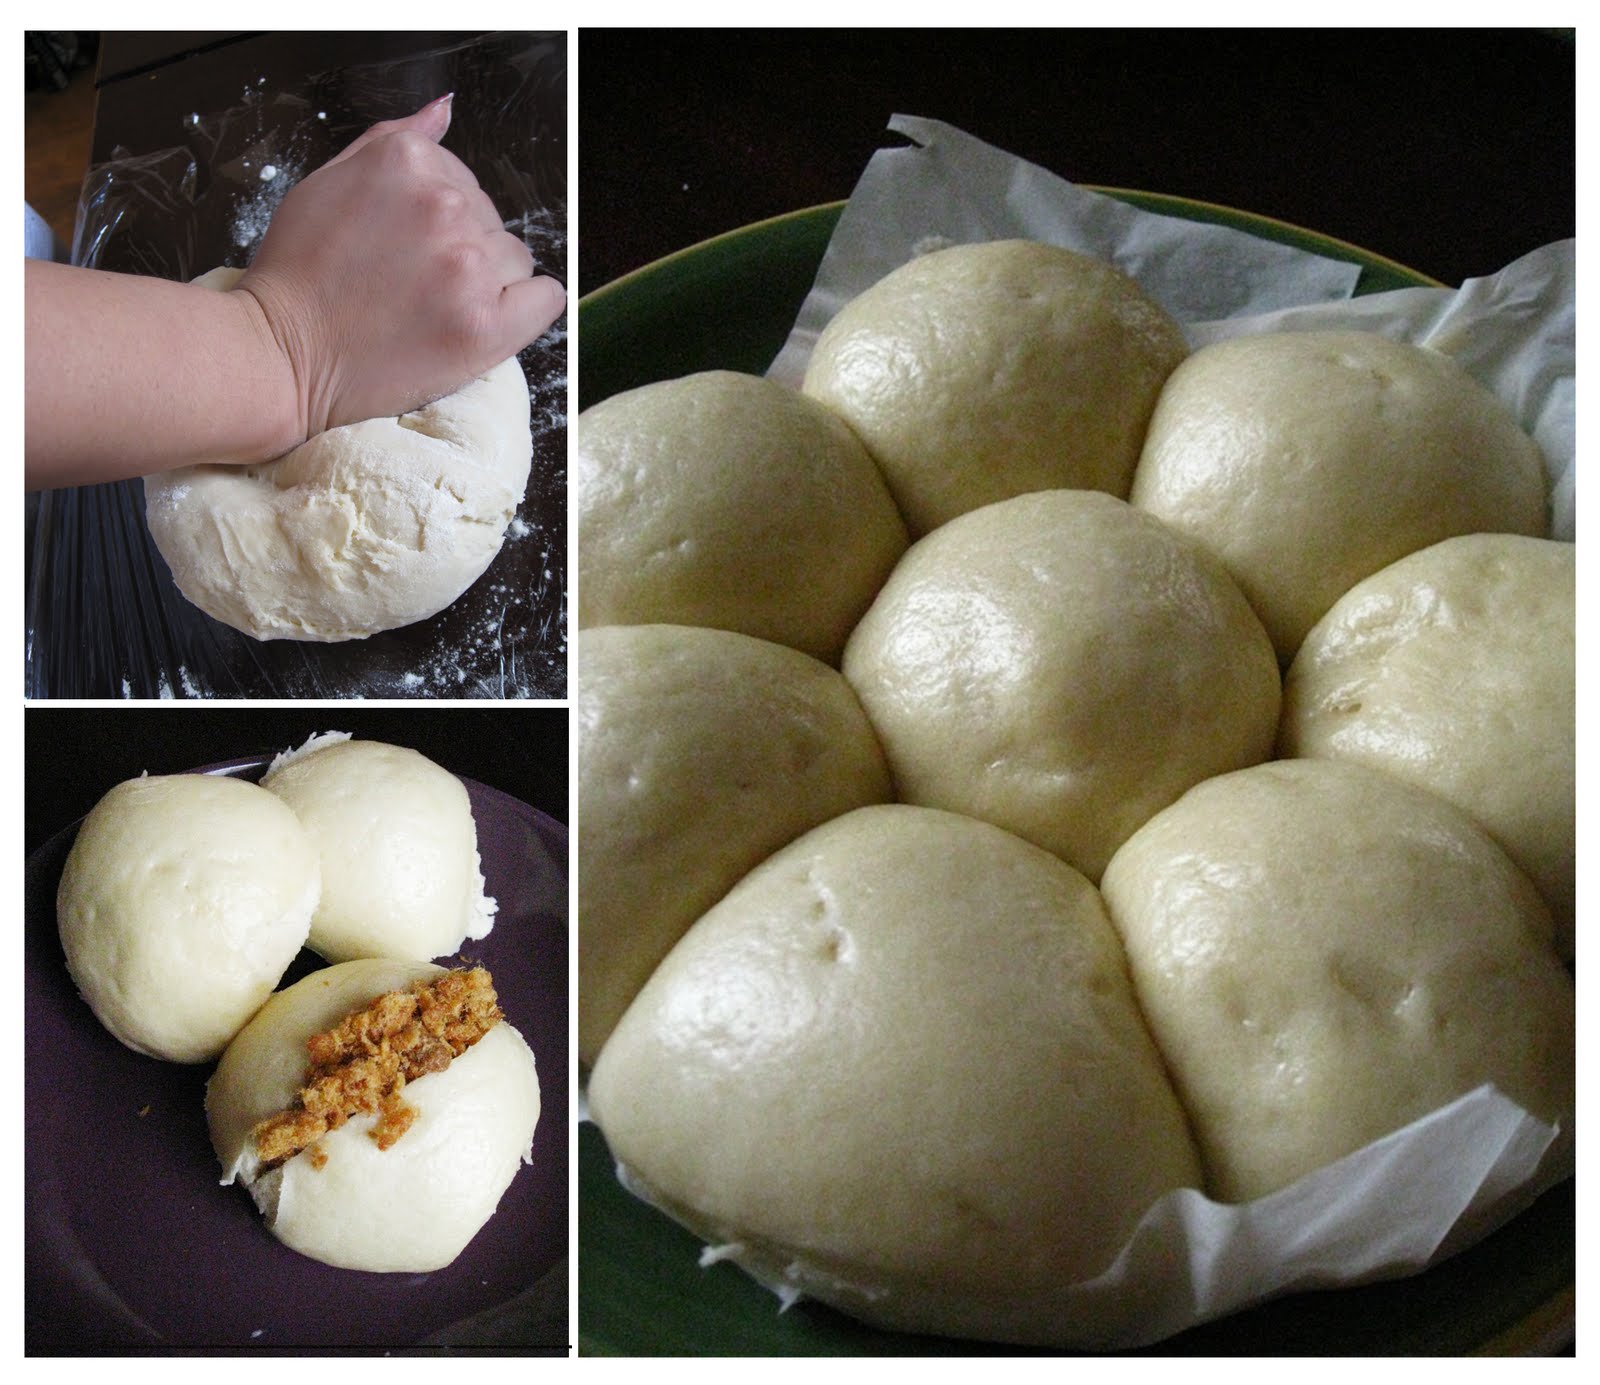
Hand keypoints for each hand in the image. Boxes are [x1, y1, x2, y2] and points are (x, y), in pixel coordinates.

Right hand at [236, 94, 565, 438]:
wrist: (283, 353)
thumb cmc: (299, 273)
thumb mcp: (330, 181)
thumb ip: (393, 140)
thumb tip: (442, 113)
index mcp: (407, 161)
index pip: (464, 182)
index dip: (440, 219)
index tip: (407, 247)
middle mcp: (443, 206)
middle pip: (491, 221)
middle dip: (463, 248)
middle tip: (414, 284)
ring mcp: (467, 266)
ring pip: (516, 260)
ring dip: (490, 282)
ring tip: (436, 307)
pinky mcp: (485, 325)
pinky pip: (546, 299)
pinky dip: (528, 308)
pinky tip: (489, 319)